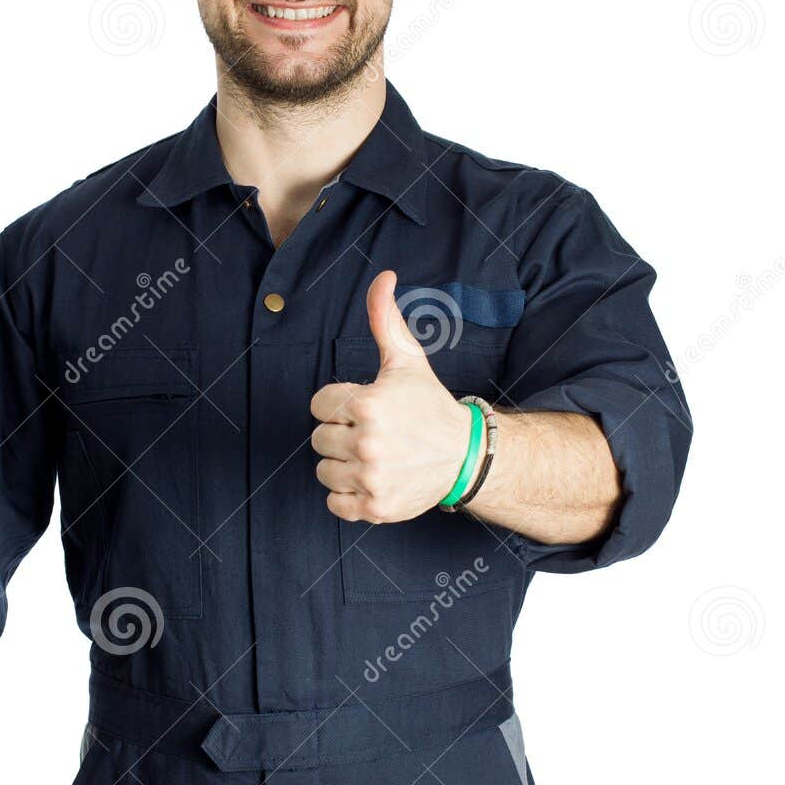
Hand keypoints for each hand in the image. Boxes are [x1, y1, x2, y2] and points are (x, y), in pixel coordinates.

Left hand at [310, 270, 471, 523]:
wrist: (465, 455)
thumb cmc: (429, 405)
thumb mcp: (406, 361)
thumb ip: (386, 320)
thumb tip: (383, 277)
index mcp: (367, 404)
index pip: (319, 405)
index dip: (338, 405)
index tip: (363, 409)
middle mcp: (367, 442)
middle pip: (318, 439)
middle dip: (340, 435)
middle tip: (372, 433)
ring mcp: (371, 478)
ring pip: (324, 471)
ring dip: (343, 466)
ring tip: (373, 457)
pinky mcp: (375, 507)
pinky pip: (334, 503)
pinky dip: (348, 496)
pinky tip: (371, 480)